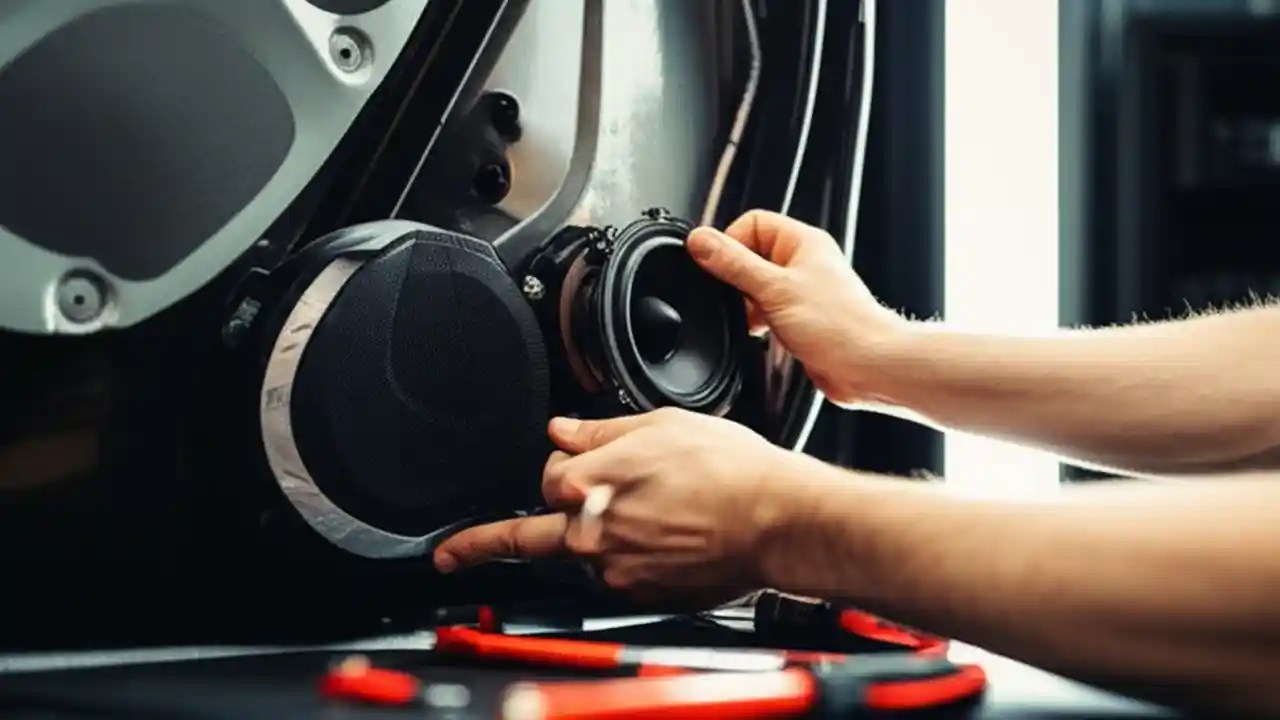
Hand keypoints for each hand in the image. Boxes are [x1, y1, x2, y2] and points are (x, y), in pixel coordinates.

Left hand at [433, 408, 802, 606]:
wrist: (778, 520)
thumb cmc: (732, 469)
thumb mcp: (662, 425)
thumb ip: (601, 431)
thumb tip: (560, 431)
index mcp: (590, 481)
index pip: (548, 475)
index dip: (565, 463)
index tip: (572, 461)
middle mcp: (592, 531)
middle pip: (528, 532)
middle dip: (482, 542)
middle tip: (449, 555)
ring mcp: (614, 568)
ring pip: (581, 552)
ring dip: (591, 538)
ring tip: (645, 519)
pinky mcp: (640, 593)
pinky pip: (616, 575)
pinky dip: (628, 559)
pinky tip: (667, 539)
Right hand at [686, 210, 905, 404]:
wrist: (867, 366)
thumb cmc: (839, 325)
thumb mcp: (774, 289)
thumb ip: (733, 265)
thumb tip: (700, 241)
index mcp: (803, 242)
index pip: (752, 223)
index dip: (730, 242)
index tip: (716, 265)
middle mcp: (804, 262)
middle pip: (751, 255)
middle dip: (737, 278)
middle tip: (739, 296)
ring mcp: (802, 290)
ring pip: (757, 286)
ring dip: (748, 302)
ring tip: (755, 317)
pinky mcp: (801, 317)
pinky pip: (766, 310)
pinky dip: (757, 321)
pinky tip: (761, 333)